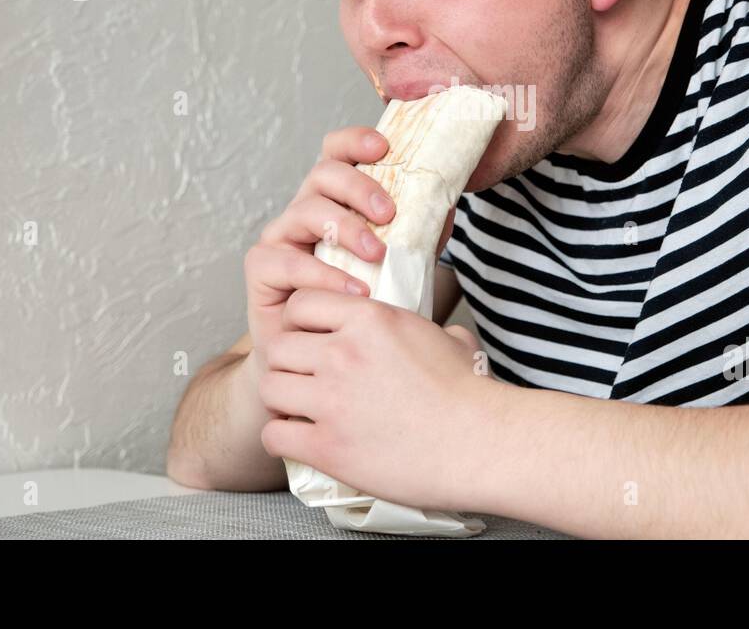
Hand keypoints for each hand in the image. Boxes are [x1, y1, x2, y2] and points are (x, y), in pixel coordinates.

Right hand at [243, 126, 395, 417]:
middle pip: (322, 173)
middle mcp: (304, 210)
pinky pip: (288, 261)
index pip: (337, 153)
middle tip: (389, 213)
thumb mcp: (397, 262)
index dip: (355, 141)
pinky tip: (354, 289)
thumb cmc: (360, 306)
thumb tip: (448, 206)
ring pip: (304, 210)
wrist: (319, 359)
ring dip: (345, 228)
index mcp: (335, 199)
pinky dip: (324, 274)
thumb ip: (416, 233)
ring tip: (377, 255)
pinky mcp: (262, 270)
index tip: (384, 146)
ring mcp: (280, 236)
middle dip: (358, 186)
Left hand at [258, 287, 502, 509]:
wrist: (479, 444)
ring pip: (270, 386)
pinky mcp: (327, 445)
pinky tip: (303, 440)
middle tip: (306, 378)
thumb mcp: (450, 341)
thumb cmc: (470, 395)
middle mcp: (343, 353)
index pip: (301, 303)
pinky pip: (274, 434)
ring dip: (282, 399)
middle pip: (278, 346)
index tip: (313, 340)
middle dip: (289, 362)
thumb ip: (430, 331)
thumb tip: (443, 335)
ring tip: (302, 409)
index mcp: (370, 319)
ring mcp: (331, 399)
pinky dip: (283, 437)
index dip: (302, 323)